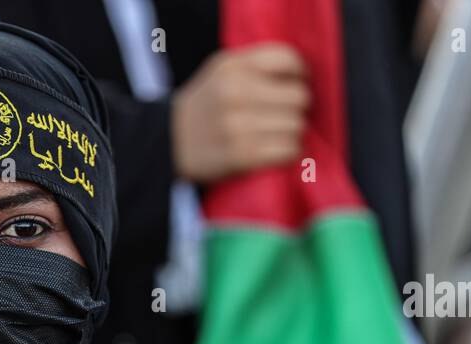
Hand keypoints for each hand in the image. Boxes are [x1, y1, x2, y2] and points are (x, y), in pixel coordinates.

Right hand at [171, 43, 309, 183]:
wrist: (168, 143)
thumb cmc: (205, 106)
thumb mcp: (222, 71)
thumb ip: (258, 65)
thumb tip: (302, 78)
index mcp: (233, 67)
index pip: (288, 61)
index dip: (299, 74)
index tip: (292, 85)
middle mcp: (236, 93)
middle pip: (298, 97)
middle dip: (296, 108)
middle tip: (284, 115)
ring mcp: (238, 126)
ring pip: (296, 125)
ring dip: (292, 132)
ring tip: (277, 135)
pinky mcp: (242, 155)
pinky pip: (288, 150)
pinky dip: (288, 152)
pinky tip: (277, 150)